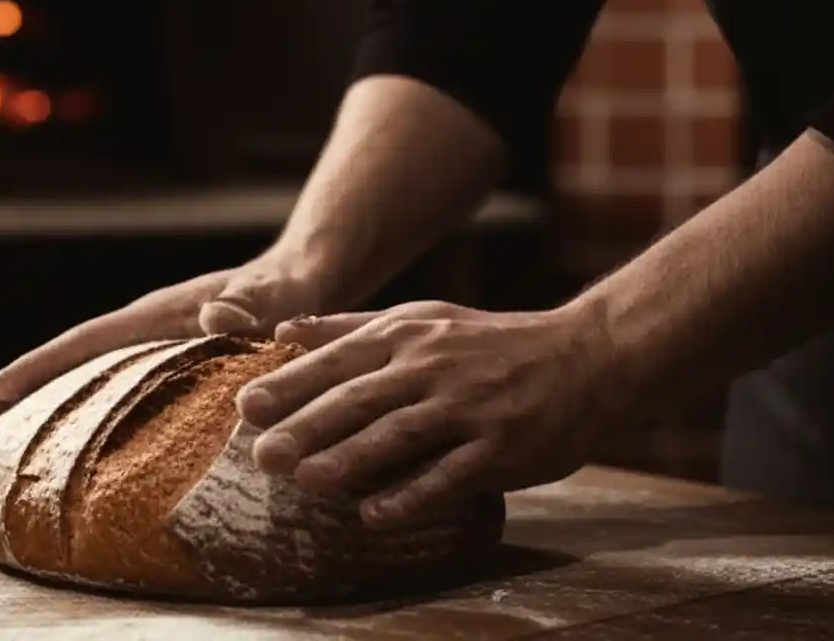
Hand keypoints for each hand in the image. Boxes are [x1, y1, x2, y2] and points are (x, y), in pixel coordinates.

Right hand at [0, 251, 327, 429]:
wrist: (306, 279)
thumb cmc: (292, 289)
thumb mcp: (279, 297)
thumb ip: (254, 305)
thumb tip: (218, 316)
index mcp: (160, 314)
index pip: (87, 341)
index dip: (39, 367)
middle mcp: (147, 329)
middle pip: (72, 360)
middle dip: (22, 386)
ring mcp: (155, 346)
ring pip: (90, 376)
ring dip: (48, 403)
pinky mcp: (169, 364)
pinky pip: (118, 388)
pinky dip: (87, 411)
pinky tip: (72, 445)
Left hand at [235, 300, 628, 528]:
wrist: (585, 356)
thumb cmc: (490, 342)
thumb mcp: (422, 318)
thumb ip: (352, 327)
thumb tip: (282, 332)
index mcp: (410, 334)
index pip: (340, 357)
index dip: (292, 382)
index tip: (248, 405)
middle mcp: (435, 367)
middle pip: (361, 399)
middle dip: (308, 427)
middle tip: (261, 454)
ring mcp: (471, 408)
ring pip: (400, 435)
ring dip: (351, 460)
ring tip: (306, 480)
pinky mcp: (503, 447)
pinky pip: (451, 476)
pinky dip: (412, 495)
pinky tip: (376, 514)